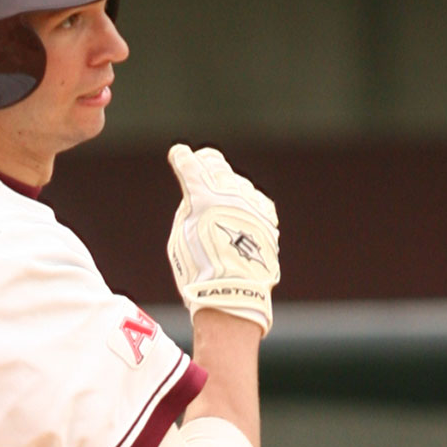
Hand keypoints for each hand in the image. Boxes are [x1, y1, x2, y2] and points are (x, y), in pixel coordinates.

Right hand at [166, 144, 279, 333]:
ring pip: (237, 182)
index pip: (189, 165)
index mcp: (202, 196)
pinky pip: (254, 200)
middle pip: (216, 165)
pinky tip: (240, 210)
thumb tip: (197, 195)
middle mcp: (229, 193)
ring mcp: (251, 203)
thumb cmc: (198, 269)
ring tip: (219, 196)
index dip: (182, 158)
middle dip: (205, 163)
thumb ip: (189, 208)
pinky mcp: (267, 217)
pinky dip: (245, 202)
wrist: (234, 292)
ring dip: (226, 185)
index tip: (179, 154)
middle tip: (199, 162)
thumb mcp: (180, 235)